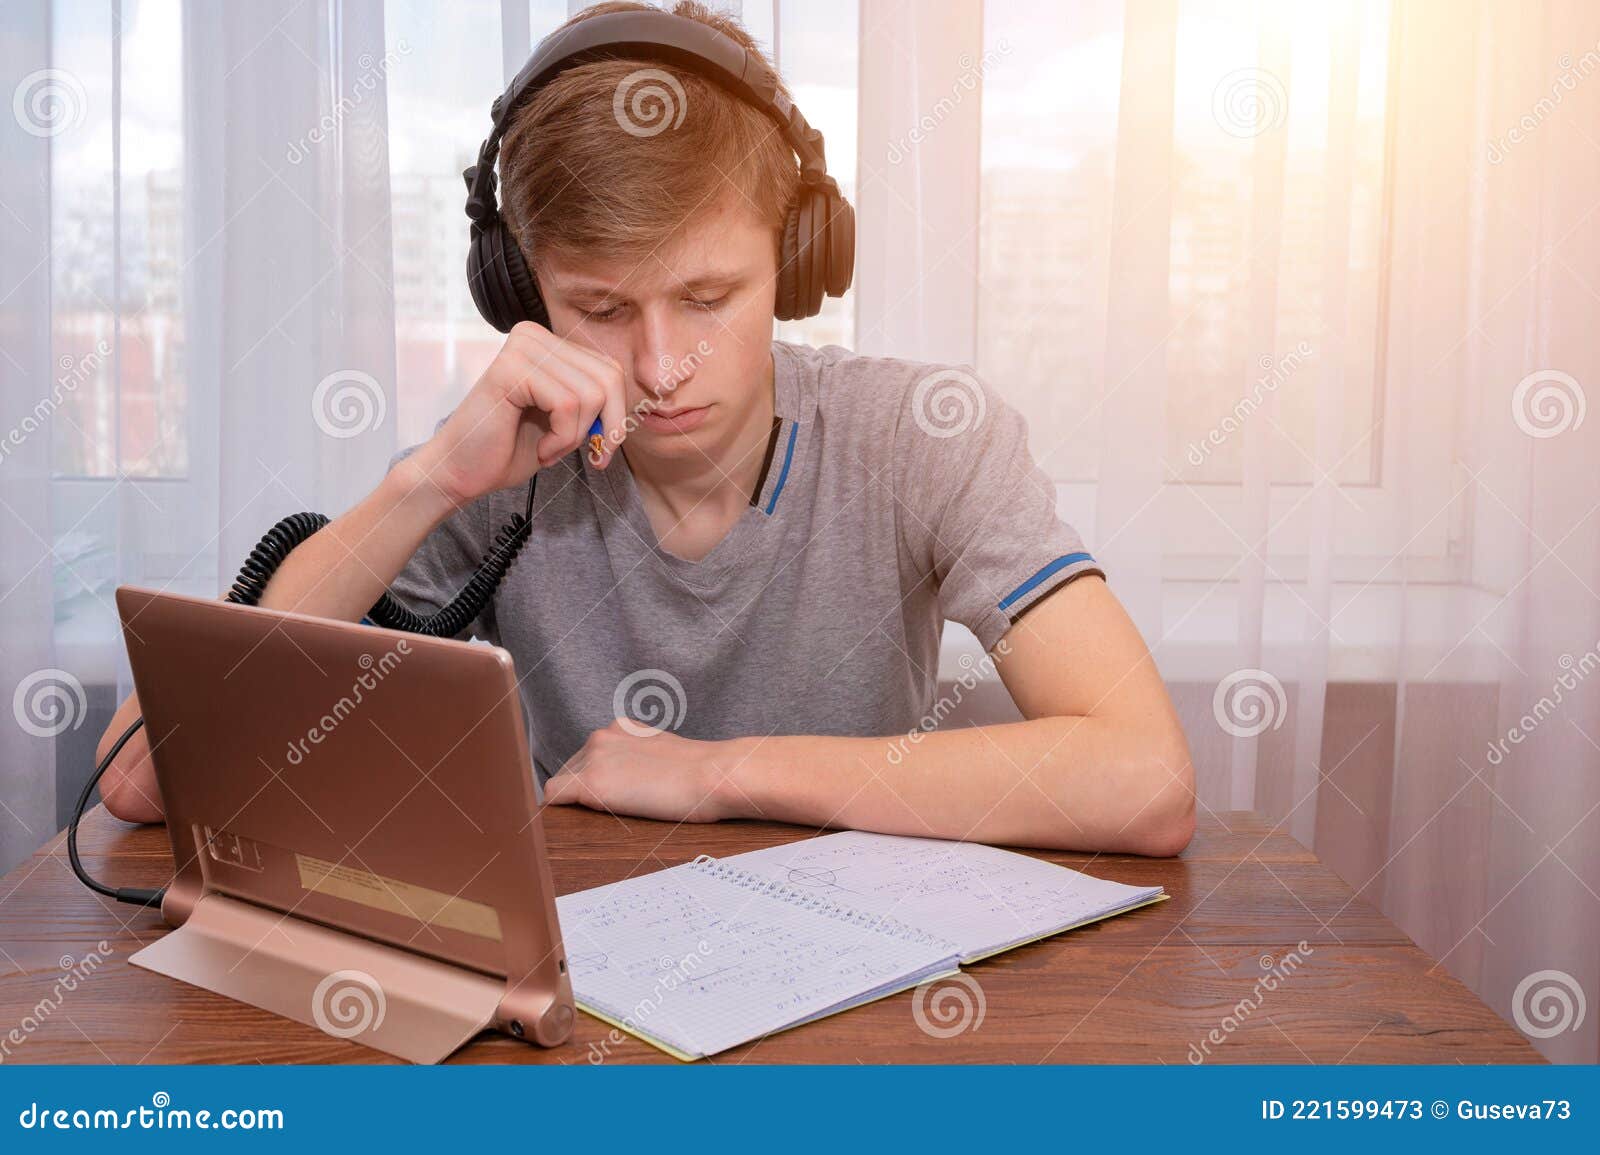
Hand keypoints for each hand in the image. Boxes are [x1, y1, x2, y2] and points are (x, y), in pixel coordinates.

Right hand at [409, 320, 628, 508]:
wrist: (461, 474)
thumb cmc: (512, 449)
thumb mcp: (569, 419)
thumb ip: (598, 399)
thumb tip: (650, 393)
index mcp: (547, 342)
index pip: (612, 369)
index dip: (615, 415)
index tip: (598, 447)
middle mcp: (533, 335)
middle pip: (610, 377)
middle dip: (604, 426)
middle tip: (581, 454)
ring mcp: (520, 348)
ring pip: (592, 394)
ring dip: (576, 436)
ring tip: (549, 448)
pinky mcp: (510, 368)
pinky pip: (569, 405)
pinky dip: (562, 440)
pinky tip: (540, 450)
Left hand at [544, 719, 738, 822]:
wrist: (714, 776)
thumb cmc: (702, 774)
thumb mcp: (665, 754)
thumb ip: (640, 759)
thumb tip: (629, 781)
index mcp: (620, 728)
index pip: (589, 757)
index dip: (595, 780)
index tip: (609, 798)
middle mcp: (602, 736)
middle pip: (570, 770)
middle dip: (582, 792)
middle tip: (608, 814)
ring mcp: (594, 759)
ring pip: (561, 785)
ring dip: (575, 803)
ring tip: (602, 820)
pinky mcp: (592, 784)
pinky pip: (553, 798)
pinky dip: (558, 812)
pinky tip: (577, 825)